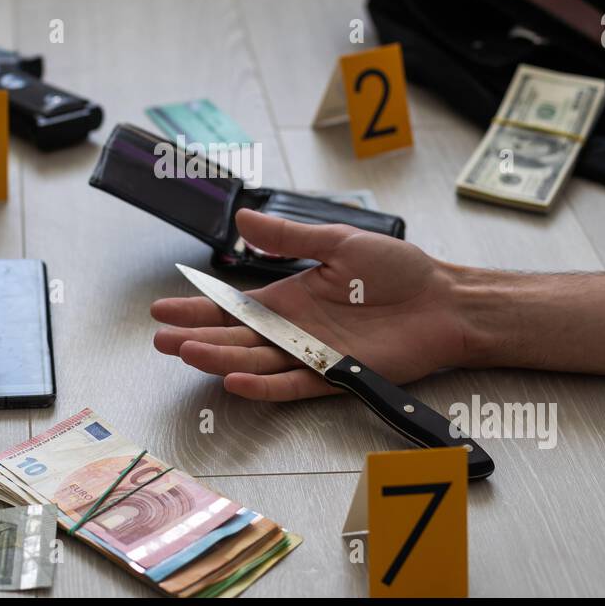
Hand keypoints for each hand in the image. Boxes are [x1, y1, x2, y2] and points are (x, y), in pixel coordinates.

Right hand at [151, 208, 469, 399]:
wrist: (443, 300)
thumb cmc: (398, 272)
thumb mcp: (338, 242)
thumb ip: (289, 238)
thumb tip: (243, 220)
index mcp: (289, 298)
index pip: (232, 306)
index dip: (197, 308)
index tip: (163, 307)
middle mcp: (294, 331)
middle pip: (235, 338)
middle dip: (195, 337)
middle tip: (162, 338)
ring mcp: (312, 355)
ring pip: (255, 362)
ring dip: (220, 358)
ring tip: (187, 353)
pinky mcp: (335, 376)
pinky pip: (293, 384)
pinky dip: (264, 385)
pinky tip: (236, 380)